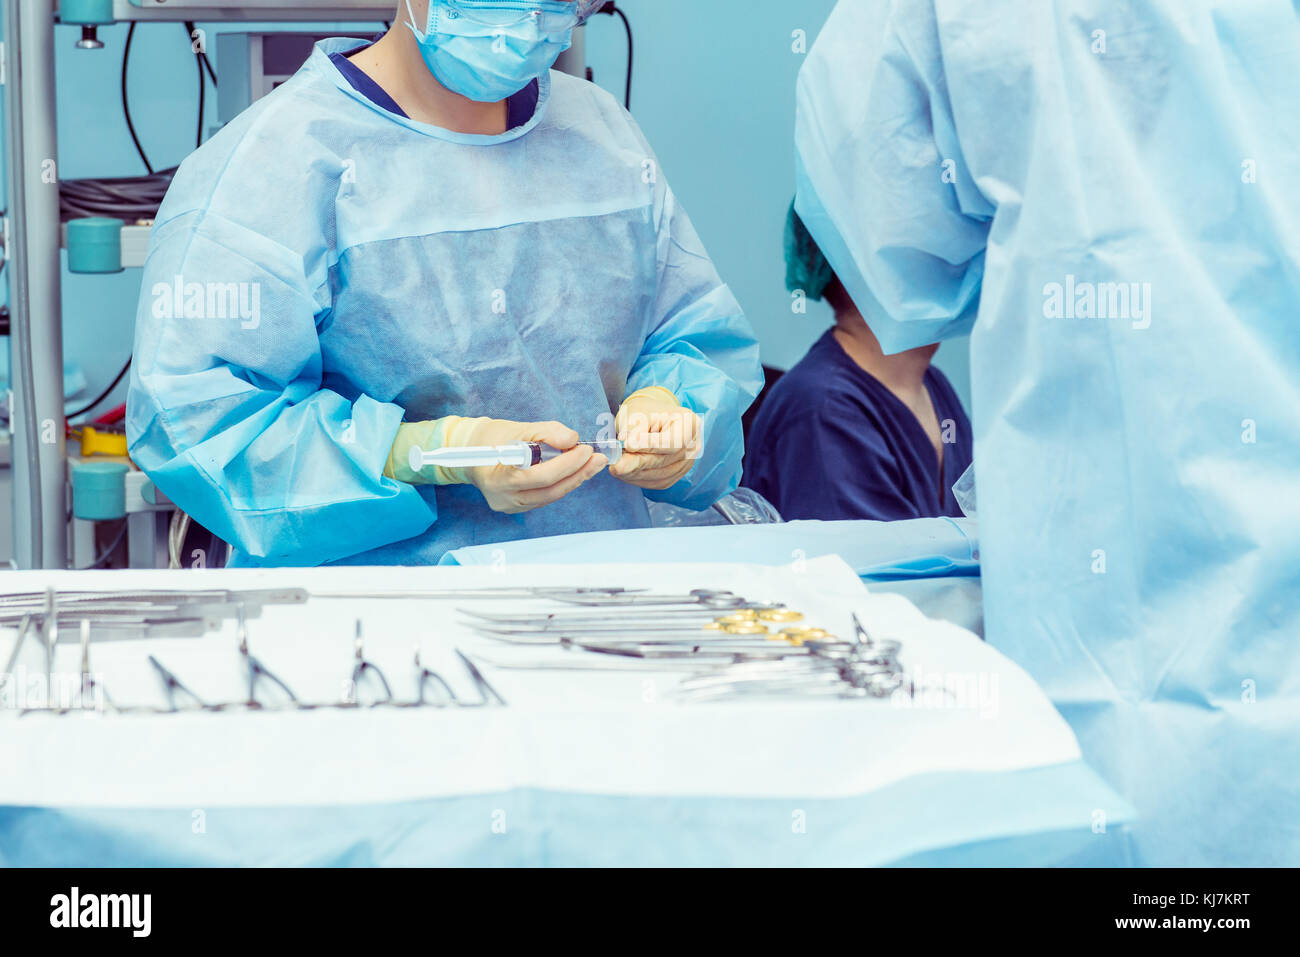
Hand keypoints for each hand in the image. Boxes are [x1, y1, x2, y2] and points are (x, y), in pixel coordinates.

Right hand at [464, 419, 607, 513]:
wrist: (471, 452)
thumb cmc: (495, 437)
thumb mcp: (520, 427)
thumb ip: (547, 431)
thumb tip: (573, 439)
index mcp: (498, 476)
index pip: (539, 475)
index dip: (566, 464)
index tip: (585, 449)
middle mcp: (502, 496)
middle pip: (548, 490)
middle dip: (577, 473)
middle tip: (598, 458)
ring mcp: (509, 505)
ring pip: (549, 497)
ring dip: (574, 480)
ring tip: (593, 464)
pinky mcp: (516, 508)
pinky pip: (545, 498)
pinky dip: (562, 484)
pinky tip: (576, 472)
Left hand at [609, 388, 700, 490]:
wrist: (648, 420)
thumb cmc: (644, 413)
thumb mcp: (638, 412)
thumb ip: (635, 428)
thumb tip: (628, 445)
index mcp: (689, 423)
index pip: (673, 440)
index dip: (651, 445)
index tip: (628, 444)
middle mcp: (693, 445)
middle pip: (665, 460)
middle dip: (638, 462)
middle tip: (616, 464)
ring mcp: (685, 464)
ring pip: (659, 474)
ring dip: (634, 473)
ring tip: (615, 465)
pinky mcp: (674, 476)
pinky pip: (655, 482)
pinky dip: (637, 479)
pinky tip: (624, 472)